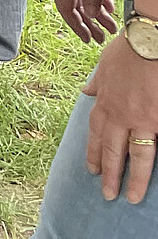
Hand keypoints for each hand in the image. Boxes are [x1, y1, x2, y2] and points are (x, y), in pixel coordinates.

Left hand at [84, 33, 157, 203]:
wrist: (149, 42)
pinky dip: (154, 161)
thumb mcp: (104, 65)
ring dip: (133, 178)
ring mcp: (143, 119)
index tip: (92, 169)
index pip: (96, 133)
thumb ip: (97, 83)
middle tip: (107, 194)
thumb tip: (87, 92)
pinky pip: (157, 145)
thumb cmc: (129, 50)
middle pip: (113, 150)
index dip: (94, 152)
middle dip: (109, 174)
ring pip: (137, 155)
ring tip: (130, 197)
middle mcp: (121, 114)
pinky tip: (153, 175)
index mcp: (106, 102)